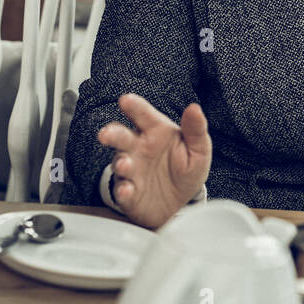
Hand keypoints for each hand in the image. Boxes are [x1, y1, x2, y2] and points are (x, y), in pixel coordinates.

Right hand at [98, 94, 212, 229]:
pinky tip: (126, 190)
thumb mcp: (198, 150)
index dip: (134, 107)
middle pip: (121, 136)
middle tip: (105, 134)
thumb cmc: (187, 168)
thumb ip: (195, 130)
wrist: (182, 202)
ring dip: (120, 163)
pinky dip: (123, 191)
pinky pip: (122, 192)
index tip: (126, 100)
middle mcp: (137, 148)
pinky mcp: (129, 194)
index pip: (143, 115)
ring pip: (119, 163)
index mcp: (155, 131)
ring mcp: (131, 171)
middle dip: (112, 134)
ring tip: (125, 164)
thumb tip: (194, 108)